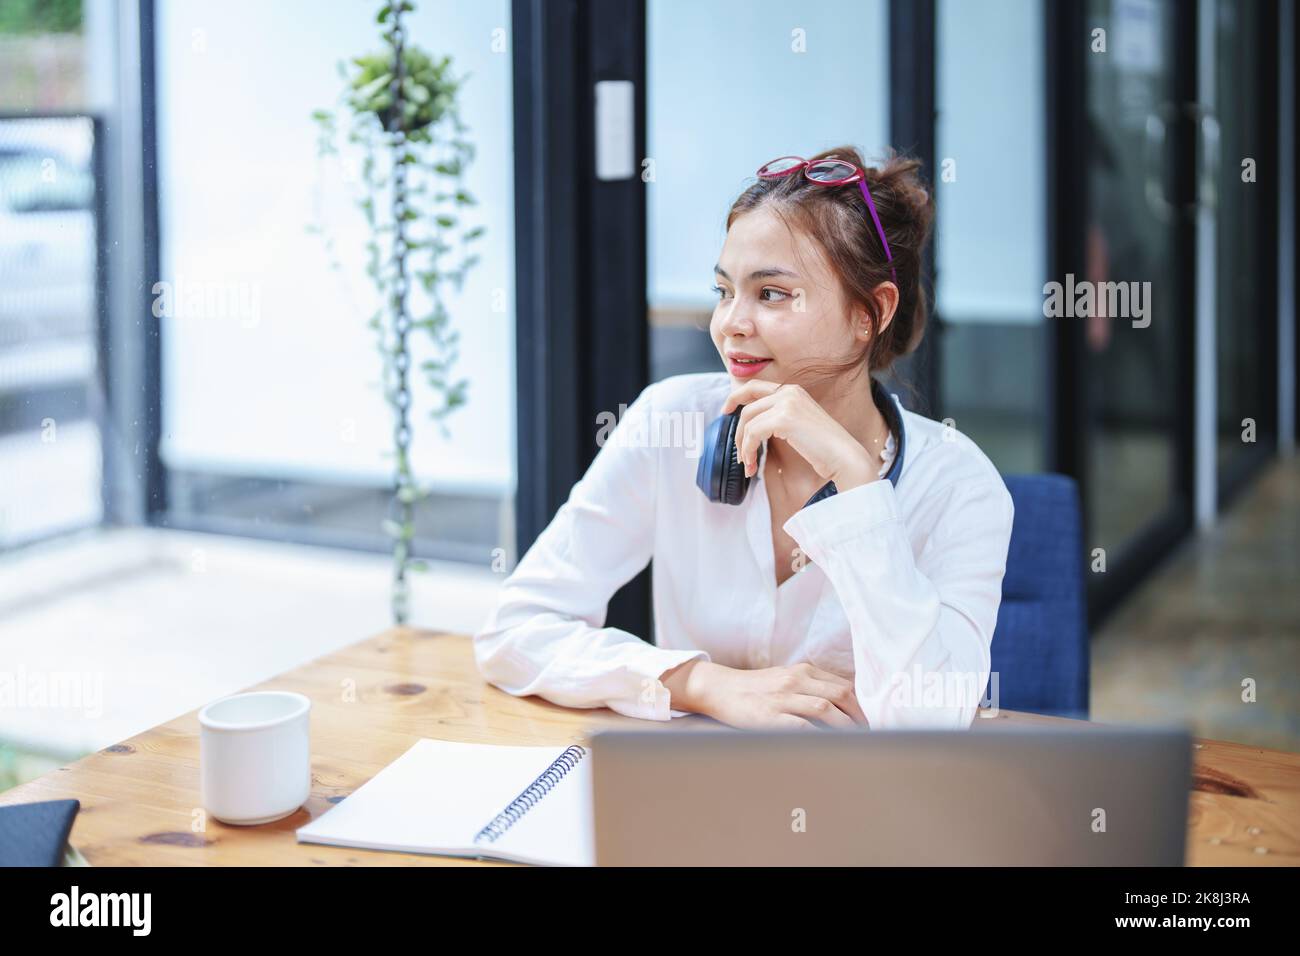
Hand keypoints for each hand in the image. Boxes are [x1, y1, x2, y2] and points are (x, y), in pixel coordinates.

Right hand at [664, 660, 868, 729]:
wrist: (720, 689)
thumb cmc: (756, 689)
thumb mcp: (786, 678)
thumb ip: (811, 686)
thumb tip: (842, 705)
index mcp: (802, 671)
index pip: (843, 685)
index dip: (862, 704)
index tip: (871, 720)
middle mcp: (795, 680)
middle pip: (840, 694)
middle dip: (859, 715)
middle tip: (869, 733)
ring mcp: (783, 697)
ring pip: (825, 707)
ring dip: (845, 725)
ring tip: (855, 740)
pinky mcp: (770, 716)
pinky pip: (801, 725)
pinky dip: (819, 735)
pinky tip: (828, 744)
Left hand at [721, 380, 876, 490]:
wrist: (844, 456)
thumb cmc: (824, 447)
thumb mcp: (799, 424)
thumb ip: (779, 417)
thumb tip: (753, 426)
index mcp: (793, 390)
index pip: (755, 386)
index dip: (736, 396)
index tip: (726, 410)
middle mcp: (789, 392)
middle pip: (747, 405)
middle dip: (736, 430)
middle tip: (737, 451)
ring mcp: (786, 403)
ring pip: (748, 422)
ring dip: (743, 447)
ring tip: (749, 465)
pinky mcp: (783, 419)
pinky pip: (752, 434)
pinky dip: (748, 451)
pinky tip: (754, 465)